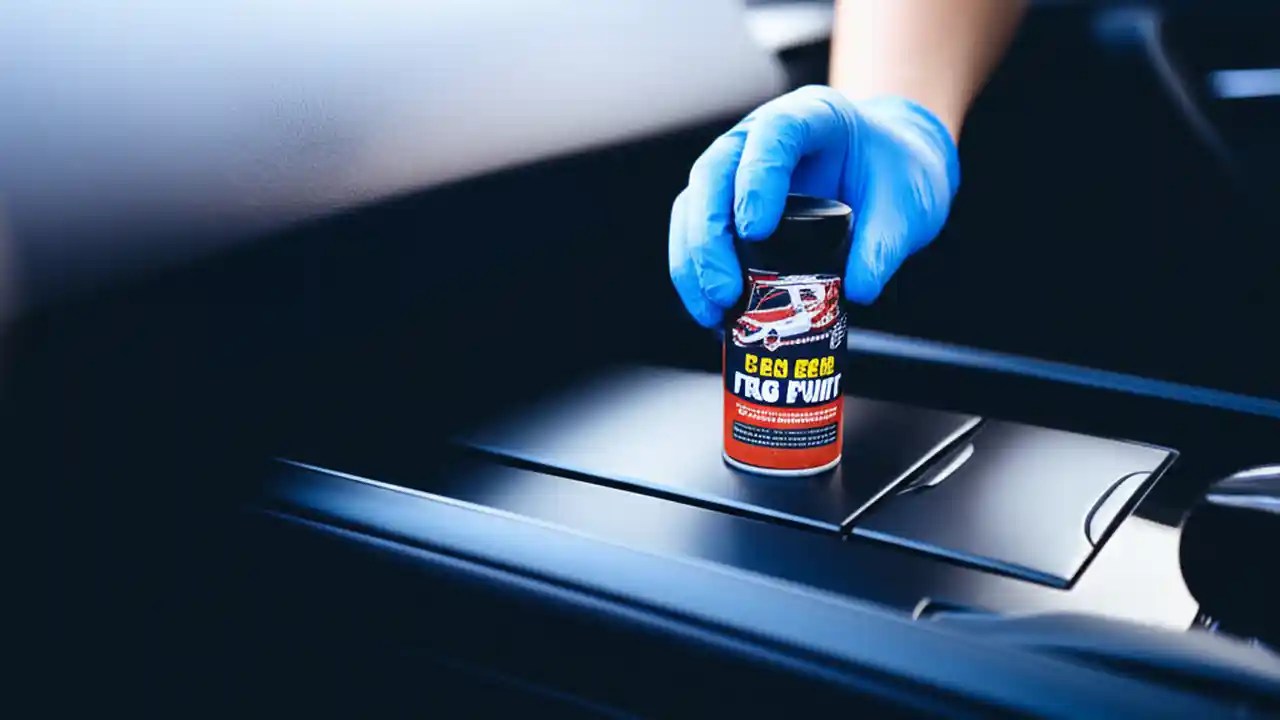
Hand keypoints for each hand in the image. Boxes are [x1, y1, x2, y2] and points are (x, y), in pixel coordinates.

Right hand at [668, 85, 959, 326]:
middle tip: (726, 291)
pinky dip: (697, 273)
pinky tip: (711, 312)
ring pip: (693, 204)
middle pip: (714, 173)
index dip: (756, 179)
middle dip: (709, 236)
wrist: (891, 170)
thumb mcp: (909, 205)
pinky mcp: (728, 204)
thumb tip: (858, 290)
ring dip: (693, 261)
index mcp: (811, 117)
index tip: (757, 231)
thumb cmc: (897, 175)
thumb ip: (886, 244)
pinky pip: (696, 232)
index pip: (772, 135)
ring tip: (712, 312)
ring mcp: (737, 169)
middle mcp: (760, 137)